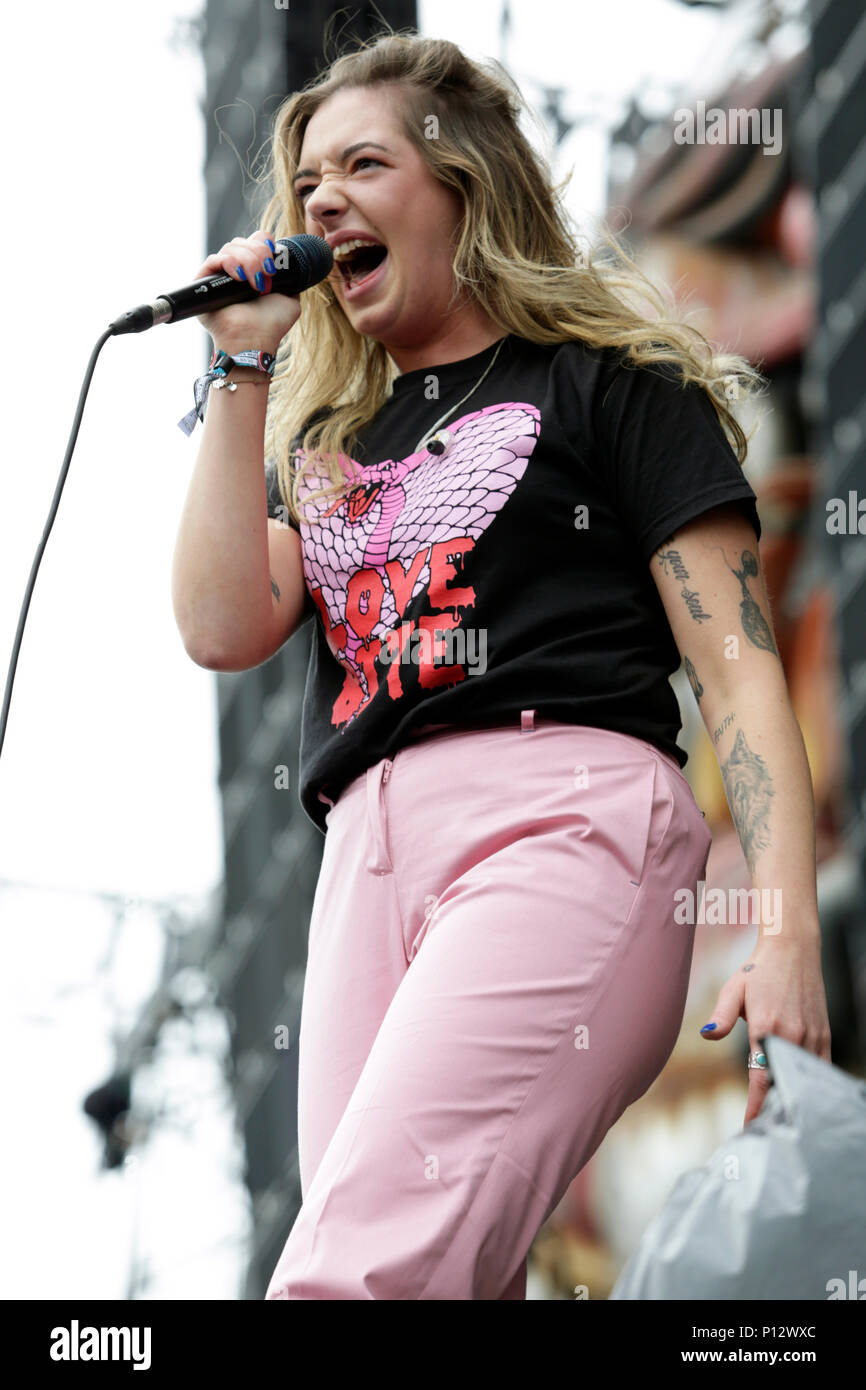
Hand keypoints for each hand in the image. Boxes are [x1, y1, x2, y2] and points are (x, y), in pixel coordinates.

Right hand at [192, 227, 301, 352]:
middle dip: (259, 254)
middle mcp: (234, 271)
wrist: (255, 339)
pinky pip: (214, 259)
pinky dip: (230, 262)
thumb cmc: (271, 325)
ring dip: (248, 260)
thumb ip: (290, 280)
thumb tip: (289, 266)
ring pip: (230, 247)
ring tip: (255, 283)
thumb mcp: (290, 298)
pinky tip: (240, 278)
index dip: (264, 245)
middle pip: (243, 241)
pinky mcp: (204, 282)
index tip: (273, 262)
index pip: (254, 241)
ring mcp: (219, 276)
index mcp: (252, 271)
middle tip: (266, 275)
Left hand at [698, 934, 830, 1124]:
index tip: (750, 1127)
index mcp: (767, 1028)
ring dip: (791, 1096)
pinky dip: (809, 1082)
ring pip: (802, 1078)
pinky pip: (819, 1067)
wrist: (793, 949)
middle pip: (783, 1083)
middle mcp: (792, 1035)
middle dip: (772, 1108)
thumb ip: (721, 1017)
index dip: (755, 1107)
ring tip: (778, 1116)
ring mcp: (812, 1035)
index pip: (761, 1079)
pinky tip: (799, 1093)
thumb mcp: (733, 990)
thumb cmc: (758, 970)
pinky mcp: (824, 1033)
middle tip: (762, 1128)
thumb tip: (708, 1036)